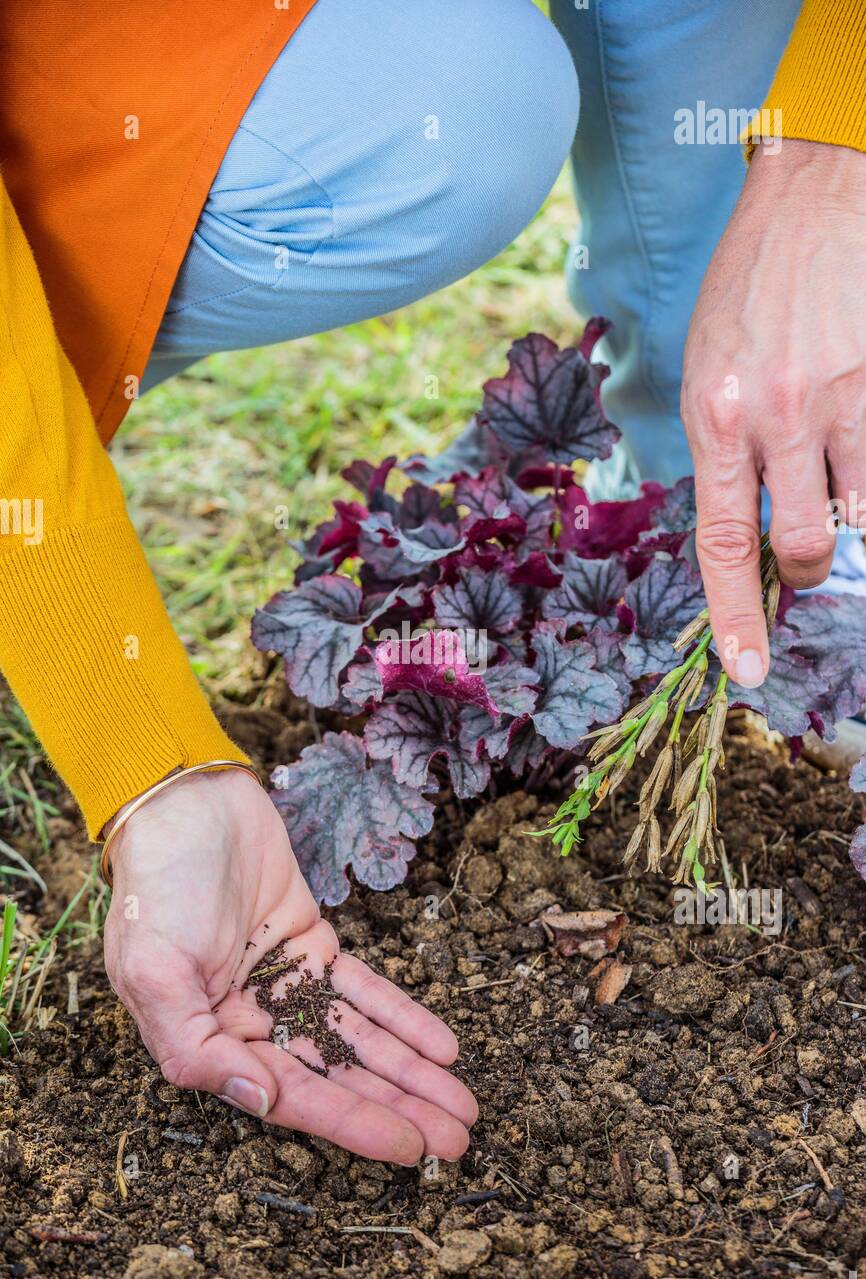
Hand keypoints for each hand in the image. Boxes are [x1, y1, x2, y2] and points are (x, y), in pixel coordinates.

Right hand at [103, 769, 475, 1163]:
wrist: (185, 802)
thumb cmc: (157, 888)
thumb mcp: (156, 973)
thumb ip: (198, 1049)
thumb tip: (262, 1098)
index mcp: (209, 1041)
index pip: (293, 1096)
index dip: (354, 1124)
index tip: (410, 1148)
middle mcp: (252, 1021)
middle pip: (339, 1076)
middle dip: (399, 1108)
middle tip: (458, 1139)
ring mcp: (288, 982)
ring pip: (360, 1039)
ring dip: (411, 1072)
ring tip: (463, 1105)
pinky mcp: (313, 943)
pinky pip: (365, 988)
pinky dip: (403, 1016)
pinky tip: (442, 1045)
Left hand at [681, 139, 865, 686]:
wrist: (817, 191)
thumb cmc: (751, 284)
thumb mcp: (705, 368)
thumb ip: (722, 451)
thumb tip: (743, 530)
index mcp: (715, 416)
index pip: (724, 544)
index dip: (736, 617)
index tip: (747, 671)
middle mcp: (777, 415)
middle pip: (801, 548)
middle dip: (804, 572)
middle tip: (803, 557)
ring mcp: (843, 399)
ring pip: (858, 517)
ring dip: (848, 521)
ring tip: (832, 476)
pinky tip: (853, 443)